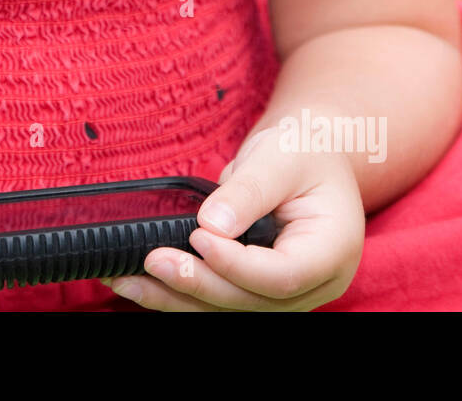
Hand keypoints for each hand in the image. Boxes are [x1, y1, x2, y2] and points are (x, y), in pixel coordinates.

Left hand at [100, 127, 364, 309]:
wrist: (310, 155)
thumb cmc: (303, 151)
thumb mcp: (280, 157)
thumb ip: (249, 191)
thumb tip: (211, 224)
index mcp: (332, 250)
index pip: (283, 274)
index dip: (236, 264)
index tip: (197, 236)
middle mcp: (314, 284)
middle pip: (252, 301)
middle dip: (198, 284)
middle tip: (153, 260)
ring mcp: (285, 294)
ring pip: (229, 309)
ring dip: (177, 299)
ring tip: (129, 281)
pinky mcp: (255, 290)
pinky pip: (218, 301)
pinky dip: (179, 294)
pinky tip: (141, 283)